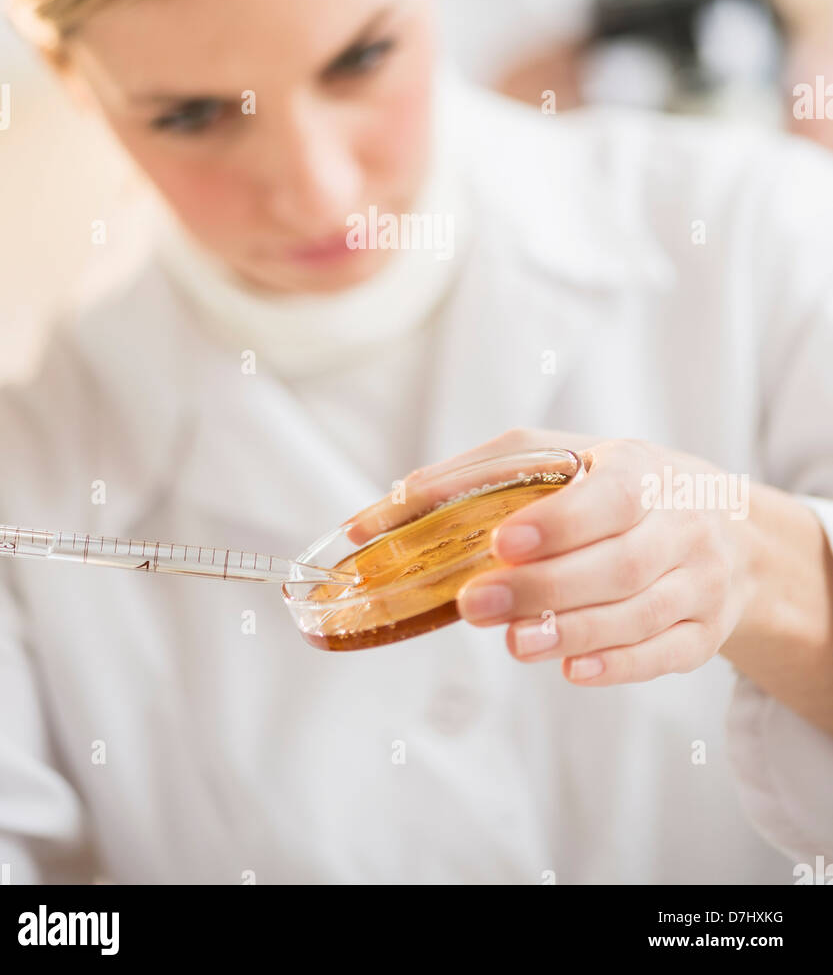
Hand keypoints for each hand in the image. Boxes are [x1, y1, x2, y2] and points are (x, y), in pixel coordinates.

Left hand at [383, 428, 753, 685]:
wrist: (726, 527)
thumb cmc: (618, 485)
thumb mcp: (566, 458)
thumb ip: (485, 472)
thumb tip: (400, 498)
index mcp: (644, 473)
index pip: (610, 498)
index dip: (558, 524)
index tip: (502, 541)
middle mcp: (682, 528)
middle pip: (618, 567)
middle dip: (543, 589)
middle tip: (474, 604)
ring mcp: (699, 585)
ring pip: (638, 617)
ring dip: (571, 633)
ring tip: (512, 643)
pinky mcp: (702, 635)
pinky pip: (662, 656)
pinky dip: (616, 666)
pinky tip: (571, 669)